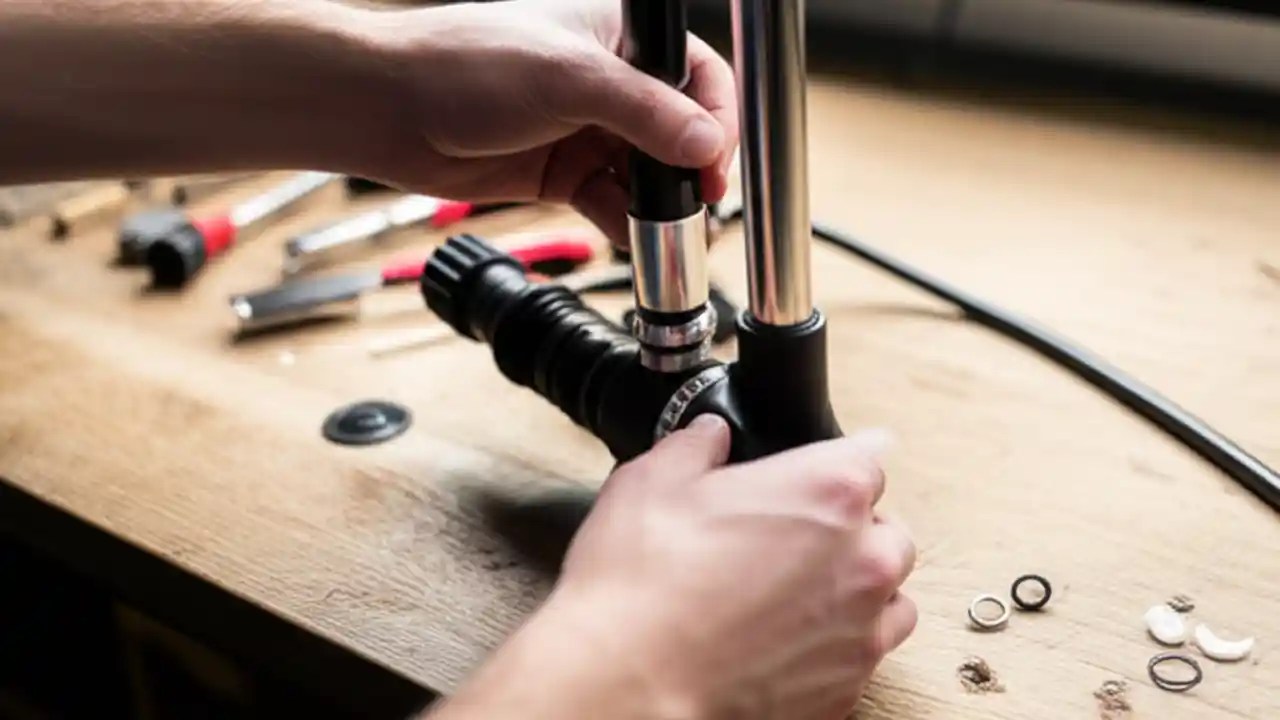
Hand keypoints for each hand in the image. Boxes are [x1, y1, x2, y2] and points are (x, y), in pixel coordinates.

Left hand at [361, 0, 738, 246]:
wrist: (391, 110)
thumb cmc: (465, 65)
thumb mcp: (570, 80)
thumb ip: (646, 113)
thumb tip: (706, 144)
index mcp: (620, 34)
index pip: (698, 76)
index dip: (716, 121)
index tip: (714, 164)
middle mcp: (610, 80)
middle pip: (678, 132)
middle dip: (689, 172)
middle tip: (696, 206)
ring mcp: (587, 129)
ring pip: (646, 174)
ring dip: (658, 206)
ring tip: (661, 232)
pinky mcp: (563, 172)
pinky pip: (611, 202)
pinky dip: (624, 223)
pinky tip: (628, 238)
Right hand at [429, 417, 916, 719]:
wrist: (629, 684)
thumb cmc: (642, 585)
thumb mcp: (653, 481)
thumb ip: (696, 446)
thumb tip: (709, 435)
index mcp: (830, 492)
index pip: (868, 455)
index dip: (833, 461)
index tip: (817, 470)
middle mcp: (864, 560)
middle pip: (888, 530)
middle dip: (850, 529)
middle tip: (789, 536)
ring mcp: (862, 631)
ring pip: (891, 598)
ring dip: (857, 589)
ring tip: (798, 592)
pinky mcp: (847, 690)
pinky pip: (865, 657)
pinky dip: (838, 646)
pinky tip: (788, 642)